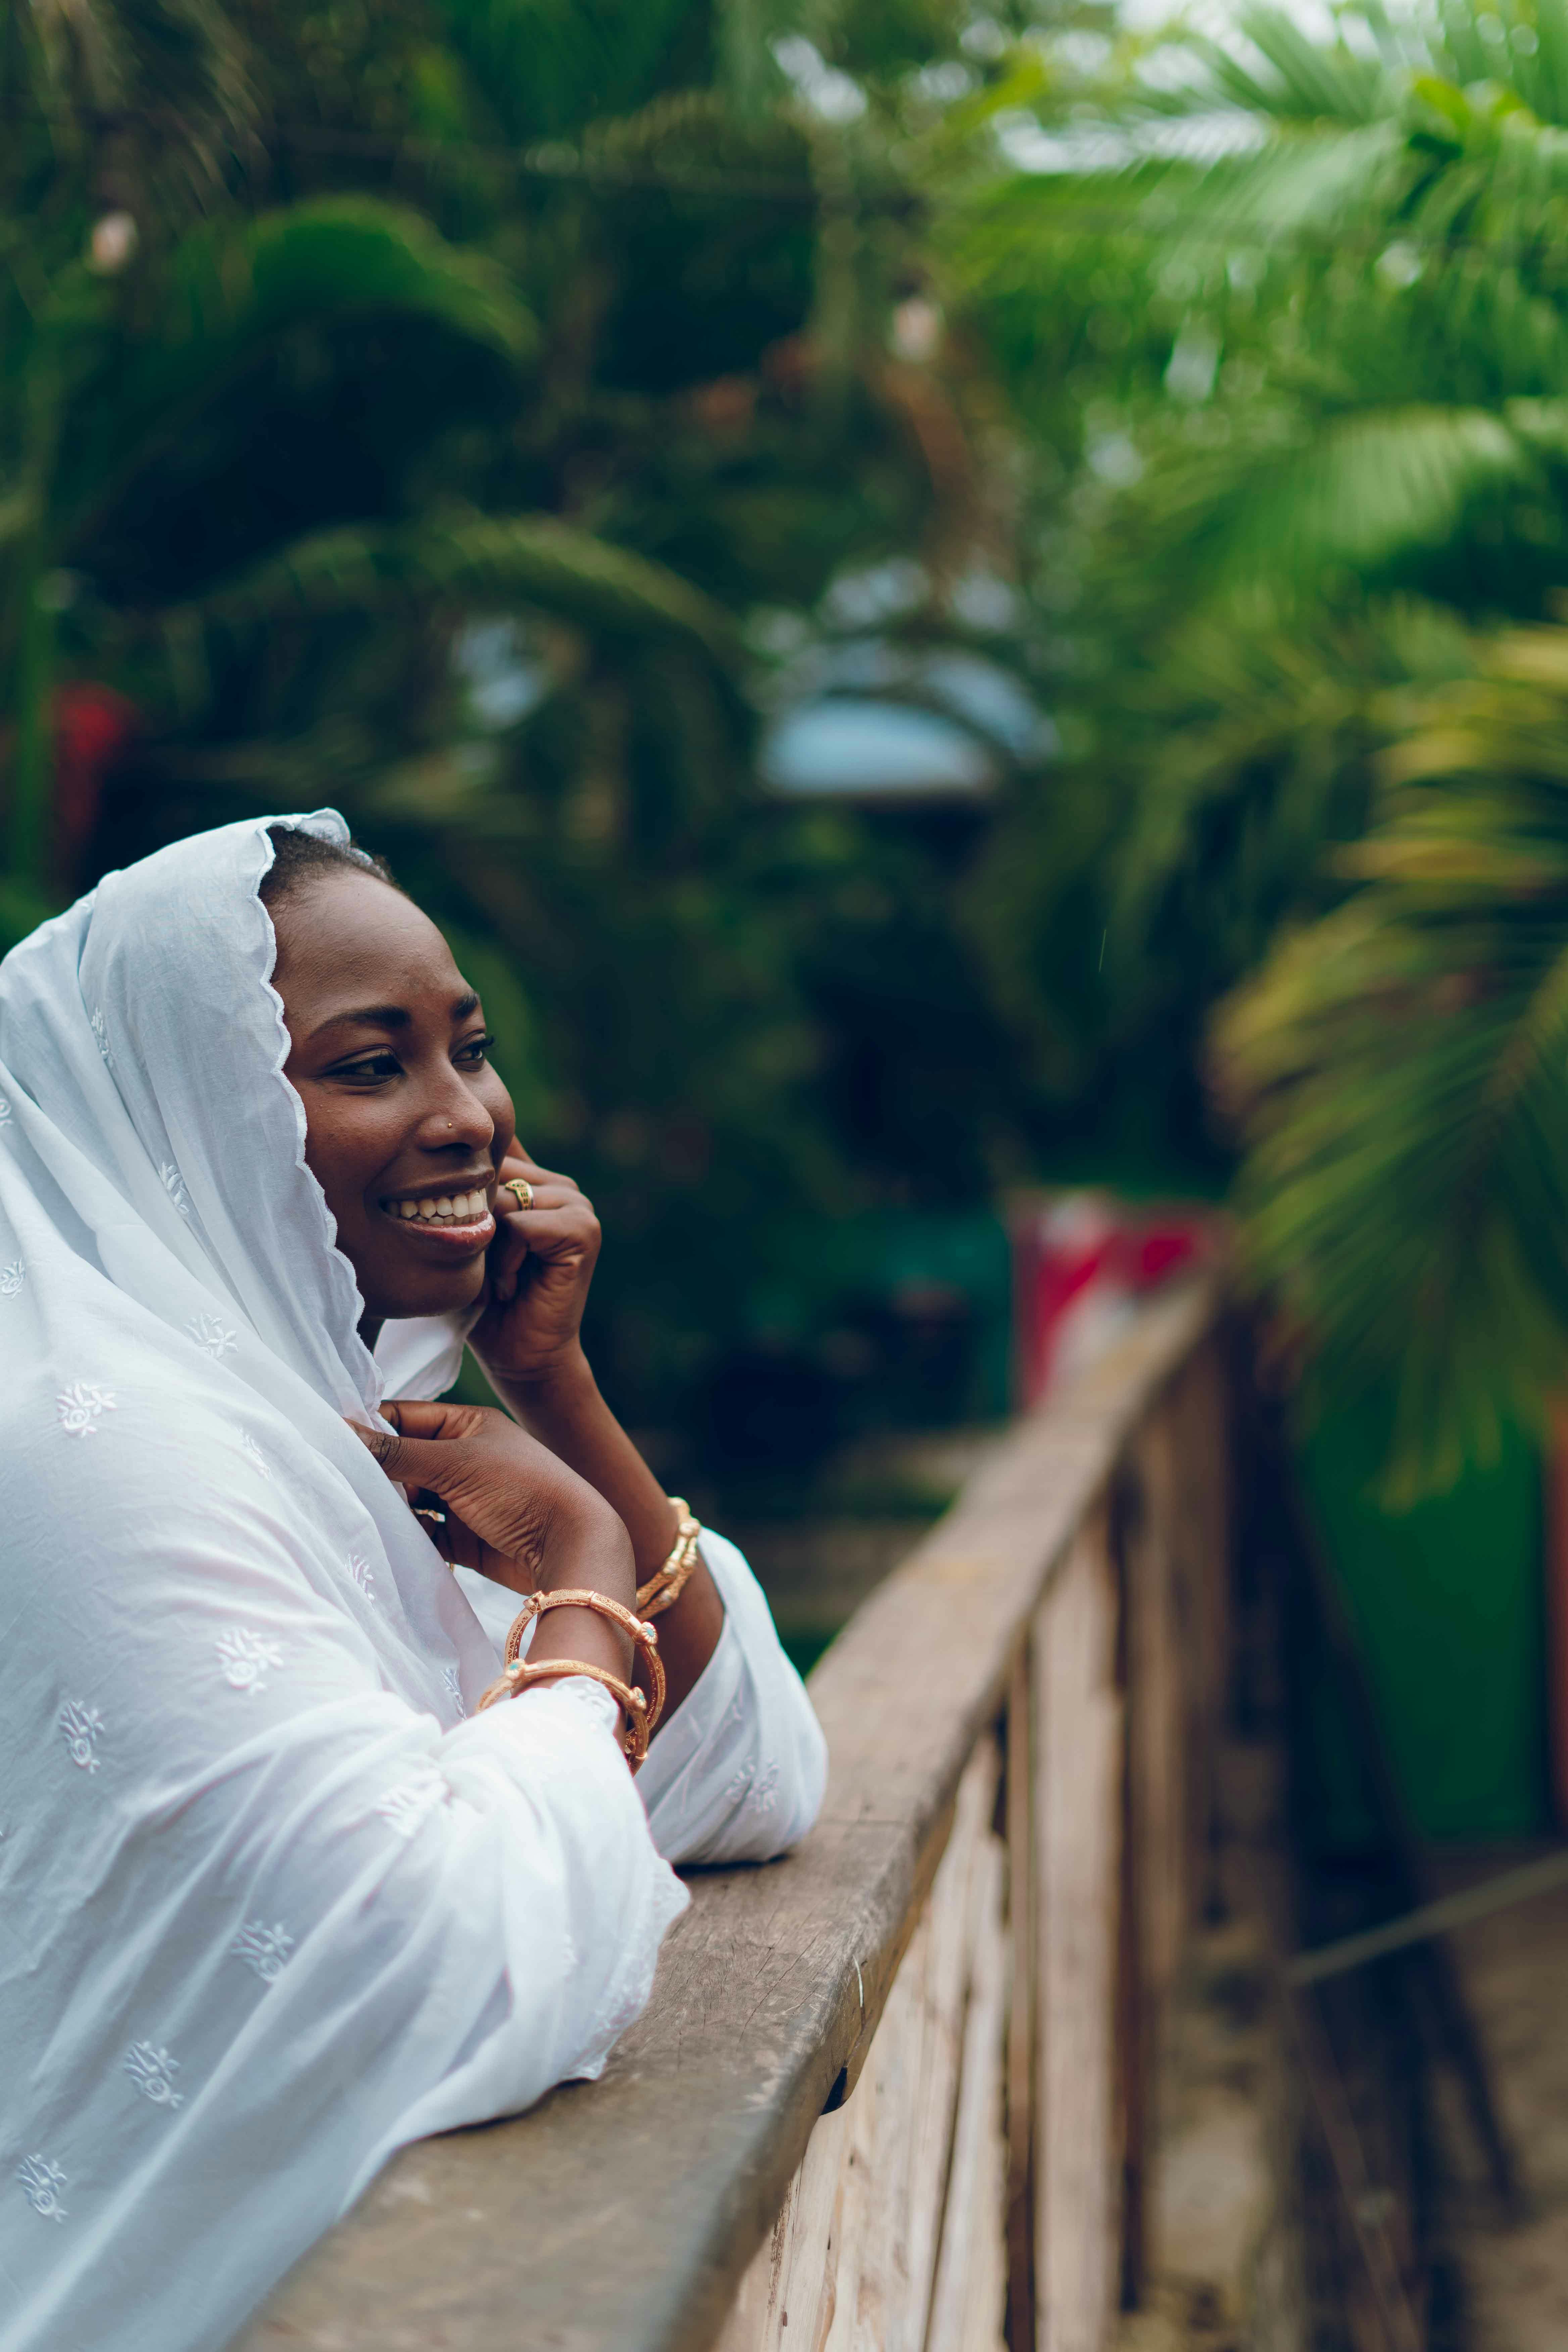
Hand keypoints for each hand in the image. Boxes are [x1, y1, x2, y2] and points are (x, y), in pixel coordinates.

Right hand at [352, 1398, 634, 1607]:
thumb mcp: (456, 1464)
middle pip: (401, 1461)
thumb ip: (397, 1453)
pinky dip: (403, 1536)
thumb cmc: (523, 1490)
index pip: (402, 1417)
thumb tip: (341, 1432)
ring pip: (408, 1499)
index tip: (326, 1442)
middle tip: (333, 1484)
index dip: (367, 1429)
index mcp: (467, 1424)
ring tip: (351, 1513)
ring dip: (386, 1506)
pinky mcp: (462, 1537)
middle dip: (372, 1473)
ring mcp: (462, 1499)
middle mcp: (463, 1458)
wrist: (573, 1547)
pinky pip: (421, 1532)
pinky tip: (380, 1540)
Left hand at [471, 1148, 600, 1393]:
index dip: (464, 1185)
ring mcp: (577, 1205)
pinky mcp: (583, 1229)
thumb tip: (440, 1147)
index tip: (462, 1235)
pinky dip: (507, 1259)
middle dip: (474, 1223)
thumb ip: (464, 1194)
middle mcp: (559, 1186)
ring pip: (503, 1197)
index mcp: (534, 1180)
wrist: (520, 1354)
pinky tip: (512, 1284)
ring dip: (489, 1246)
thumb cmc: (485, 1300)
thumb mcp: (465, 1238)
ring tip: (500, 1278)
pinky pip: (521, 1223)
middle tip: (486, 1269)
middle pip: (492, 1172)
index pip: (492, 1149)